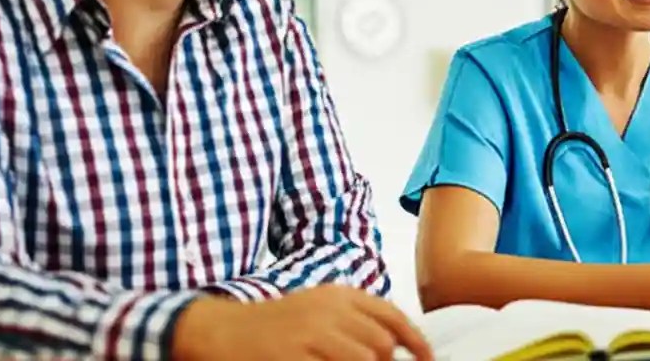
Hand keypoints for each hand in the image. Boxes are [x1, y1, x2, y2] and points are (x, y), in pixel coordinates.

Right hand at [172, 285, 433, 360]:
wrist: (222, 330)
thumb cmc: (276, 325)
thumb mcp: (319, 308)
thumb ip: (356, 321)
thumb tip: (397, 345)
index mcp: (339, 295)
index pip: (392, 316)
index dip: (416, 342)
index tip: (427, 358)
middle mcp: (327, 310)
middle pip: (380, 345)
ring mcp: (308, 335)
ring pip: (362, 360)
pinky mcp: (291, 357)